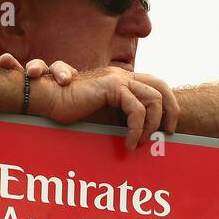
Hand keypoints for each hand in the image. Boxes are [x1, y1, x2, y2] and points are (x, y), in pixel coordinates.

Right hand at [0, 54, 177, 150]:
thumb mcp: (101, 114)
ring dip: (151, 124)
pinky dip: (136, 129)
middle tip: (167, 133)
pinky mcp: (111, 87)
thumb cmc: (69, 110)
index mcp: (122, 80)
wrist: (48, 99)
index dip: (167, 105)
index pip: (156, 85)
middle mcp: (122, 75)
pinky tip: (129, 143)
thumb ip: (119, 118)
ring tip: (140, 142)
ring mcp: (118, 79)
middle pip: (161, 86)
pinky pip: (136, 109)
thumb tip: (139, 136)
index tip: (166, 128)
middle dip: (171, 110)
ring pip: (152, 99)